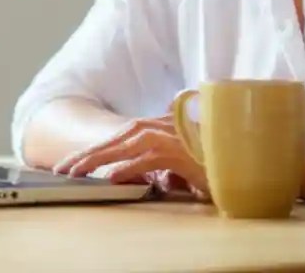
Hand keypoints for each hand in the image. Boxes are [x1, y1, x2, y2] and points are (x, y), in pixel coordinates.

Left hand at [51, 114, 209, 199]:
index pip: (121, 135)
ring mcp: (174, 137)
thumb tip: (133, 175)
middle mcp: (165, 126)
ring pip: (128, 143)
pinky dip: (129, 167)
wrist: (243, 160)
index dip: (95, 148)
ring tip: (77, 173)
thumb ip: (157, 164)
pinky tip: (111, 177)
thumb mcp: (179, 164)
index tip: (71, 163)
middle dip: (87, 153)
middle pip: (118, 137)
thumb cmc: (212, 163)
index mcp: (161, 126)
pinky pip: (149, 158)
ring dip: (99, 158)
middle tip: (62, 169)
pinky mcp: (183, 152)